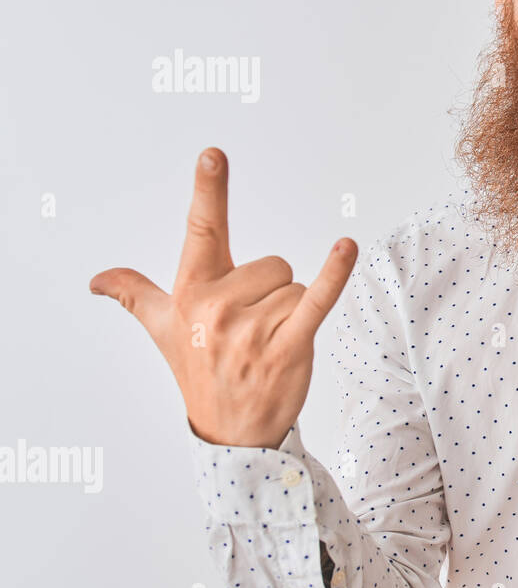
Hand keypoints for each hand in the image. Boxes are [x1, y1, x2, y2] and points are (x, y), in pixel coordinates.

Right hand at [89, 148, 357, 448]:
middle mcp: (217, 309)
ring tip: (268, 345)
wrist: (231, 433)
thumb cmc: (201, 373)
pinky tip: (346, 248)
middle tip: (252, 330)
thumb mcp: (162, 333)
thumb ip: (136, 296)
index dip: (209, 191)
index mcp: (191, 295)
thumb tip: (100, 279)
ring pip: (295, 288)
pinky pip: (317, 299)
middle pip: (273, 265)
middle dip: (270, 292)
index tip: (213, 154)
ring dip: (290, 313)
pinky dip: (334, 274)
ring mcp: (252, 330)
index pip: (201, 231)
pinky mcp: (288, 347)